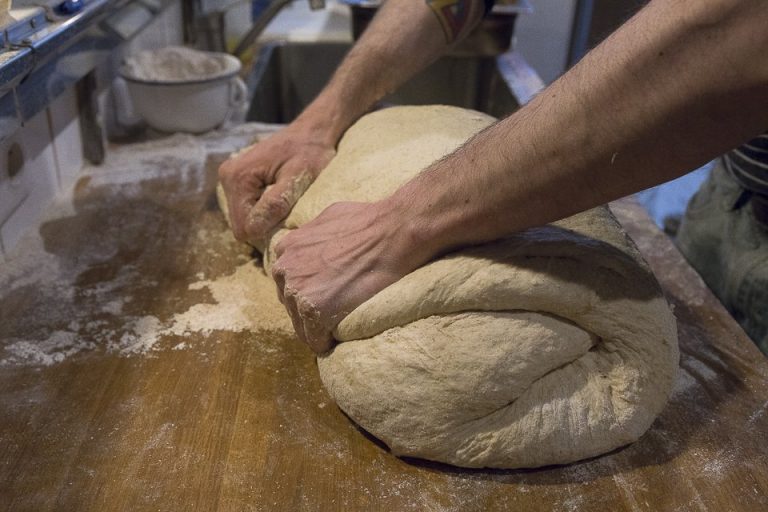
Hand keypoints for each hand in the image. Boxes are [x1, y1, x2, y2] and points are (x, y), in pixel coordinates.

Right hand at [218, 124, 335, 245]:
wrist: (310, 132)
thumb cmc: (309, 152)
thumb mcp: (297, 178)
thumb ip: (275, 203)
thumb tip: (254, 230)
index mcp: (238, 178)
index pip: (243, 227)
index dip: (266, 230)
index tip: (287, 219)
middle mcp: (227, 178)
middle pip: (241, 225)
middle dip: (264, 224)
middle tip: (288, 210)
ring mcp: (230, 179)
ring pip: (243, 219)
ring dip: (263, 217)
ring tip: (284, 202)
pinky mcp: (237, 181)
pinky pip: (245, 209)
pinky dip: (261, 210)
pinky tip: (277, 198)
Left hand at [271, 200, 430, 353]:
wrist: (392, 233)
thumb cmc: (369, 222)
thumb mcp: (328, 217)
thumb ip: (311, 235)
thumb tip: (313, 242)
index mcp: (287, 248)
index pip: (287, 280)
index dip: (308, 290)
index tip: (326, 294)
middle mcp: (284, 270)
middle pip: (291, 302)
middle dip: (309, 308)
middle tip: (335, 310)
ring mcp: (297, 292)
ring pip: (300, 322)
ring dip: (317, 326)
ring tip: (338, 324)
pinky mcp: (314, 311)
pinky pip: (314, 339)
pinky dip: (325, 342)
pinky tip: (339, 338)